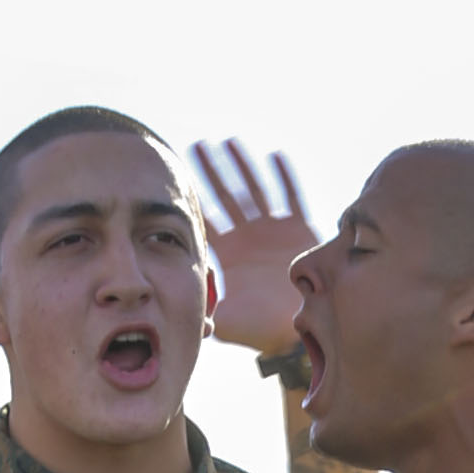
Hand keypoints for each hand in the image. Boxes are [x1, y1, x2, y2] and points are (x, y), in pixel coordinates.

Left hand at [190, 139, 314, 356]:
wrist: (298, 330)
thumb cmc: (262, 330)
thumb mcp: (227, 321)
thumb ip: (203, 310)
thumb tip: (175, 307)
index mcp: (228, 255)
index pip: (206, 220)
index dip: (192, 198)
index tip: (174, 175)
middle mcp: (247, 238)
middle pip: (225, 197)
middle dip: (211, 172)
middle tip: (195, 145)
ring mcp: (271, 231)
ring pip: (254, 190)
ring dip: (242, 166)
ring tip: (229, 142)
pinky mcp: (296, 230)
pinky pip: (290, 197)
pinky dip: (283, 177)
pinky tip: (274, 156)